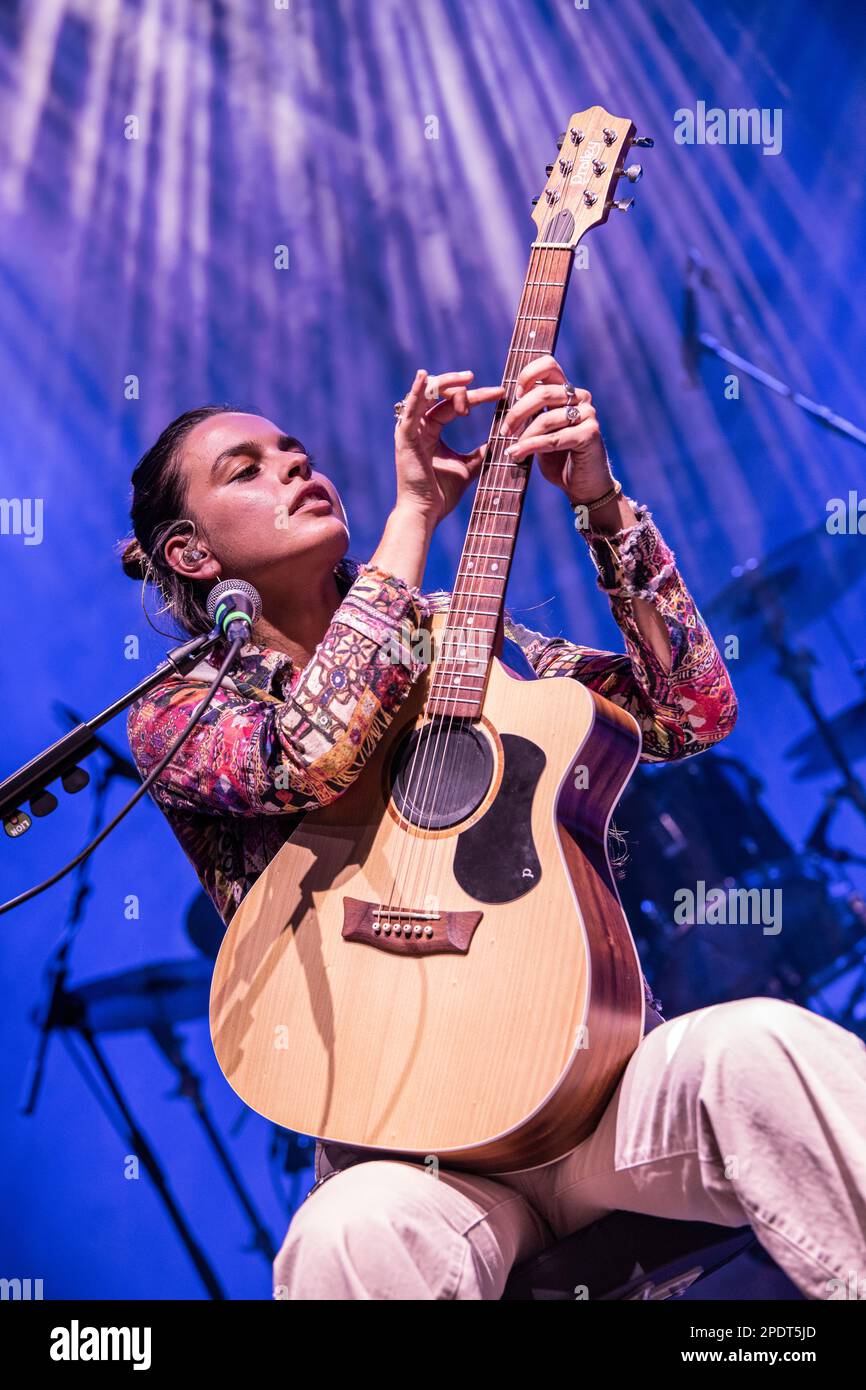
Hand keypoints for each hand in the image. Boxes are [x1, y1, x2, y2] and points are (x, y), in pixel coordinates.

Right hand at [394, 368, 504, 523]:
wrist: (426, 513)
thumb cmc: (441, 494)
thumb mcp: (468, 468)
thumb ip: (481, 453)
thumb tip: (499, 442)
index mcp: (432, 432)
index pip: (453, 405)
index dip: (477, 397)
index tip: (500, 394)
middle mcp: (419, 427)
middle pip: (441, 395)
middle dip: (461, 386)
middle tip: (482, 381)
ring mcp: (410, 430)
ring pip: (427, 395)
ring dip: (446, 383)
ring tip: (468, 378)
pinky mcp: (405, 436)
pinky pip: (410, 409)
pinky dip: (417, 391)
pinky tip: (424, 375)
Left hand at [498, 353, 612, 503]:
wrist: (584, 486)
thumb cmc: (559, 459)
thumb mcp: (540, 431)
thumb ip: (530, 413)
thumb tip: (505, 399)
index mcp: (567, 391)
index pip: (548, 365)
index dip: (527, 376)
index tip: (514, 395)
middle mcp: (580, 397)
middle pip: (543, 393)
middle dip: (516, 413)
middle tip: (503, 431)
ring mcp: (588, 414)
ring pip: (546, 418)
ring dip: (523, 436)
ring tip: (512, 450)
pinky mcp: (590, 434)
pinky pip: (554, 438)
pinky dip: (532, 446)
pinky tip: (518, 454)